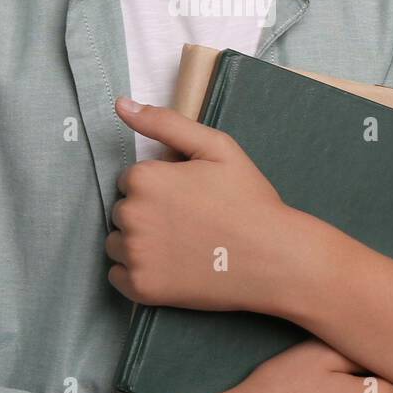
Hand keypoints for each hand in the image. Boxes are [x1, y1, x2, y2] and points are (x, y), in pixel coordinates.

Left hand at [104, 95, 305, 312]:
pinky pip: (118, 276)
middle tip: (190, 222)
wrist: (275, 258)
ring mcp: (135, 255)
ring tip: (181, 245)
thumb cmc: (248, 200)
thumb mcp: (215, 148)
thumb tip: (121, 104)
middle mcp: (131, 216)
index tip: (189, 197)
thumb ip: (165, 123)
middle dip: (148, 213)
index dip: (160, 187)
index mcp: (144, 179)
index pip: (131, 180)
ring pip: (118, 243)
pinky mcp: (141, 289)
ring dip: (139, 243)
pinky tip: (171, 268)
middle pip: (123, 211)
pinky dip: (138, 272)